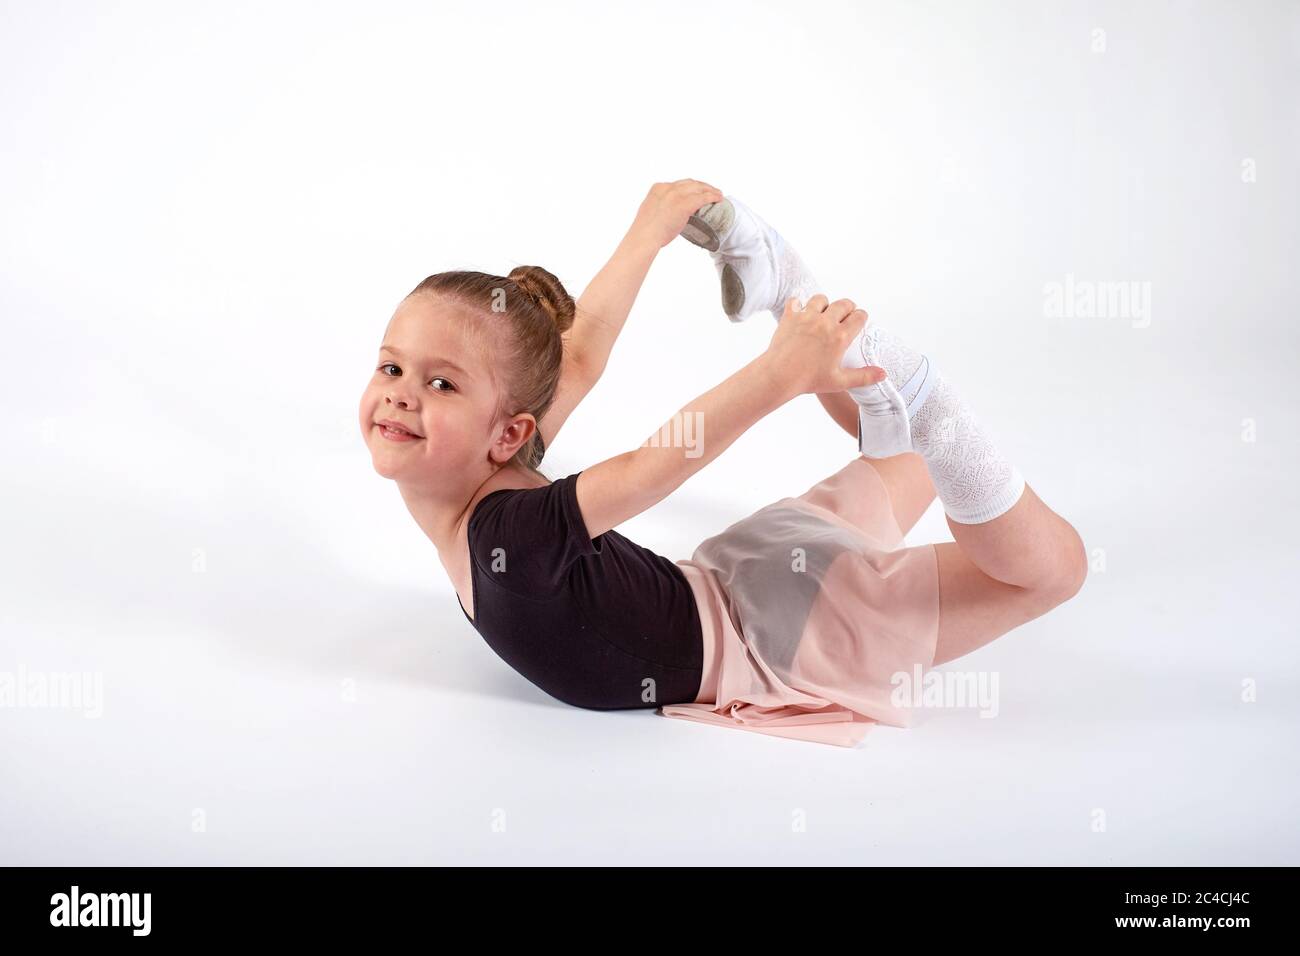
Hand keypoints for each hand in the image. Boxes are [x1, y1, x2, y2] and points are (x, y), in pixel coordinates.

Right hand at [628, 179, 724, 249]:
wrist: (644, 237)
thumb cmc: (644, 231)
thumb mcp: (650, 212)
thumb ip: (660, 207)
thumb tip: (666, 213)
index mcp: (658, 188)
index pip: (678, 184)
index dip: (690, 187)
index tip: (696, 191)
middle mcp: (668, 188)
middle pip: (690, 183)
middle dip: (702, 186)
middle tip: (710, 191)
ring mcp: (676, 195)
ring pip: (698, 188)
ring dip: (710, 190)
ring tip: (718, 194)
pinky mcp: (684, 204)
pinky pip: (703, 198)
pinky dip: (712, 197)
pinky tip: (718, 199)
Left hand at [762, 294, 885, 396]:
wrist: (779, 376)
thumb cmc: (809, 380)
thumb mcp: (839, 381)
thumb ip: (863, 377)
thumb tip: (883, 374)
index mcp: (840, 336)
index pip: (859, 316)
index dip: (861, 317)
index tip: (858, 321)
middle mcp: (826, 322)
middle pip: (844, 303)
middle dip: (847, 308)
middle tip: (844, 315)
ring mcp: (807, 317)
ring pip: (821, 298)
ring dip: (824, 304)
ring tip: (822, 313)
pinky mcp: (790, 316)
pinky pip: (796, 301)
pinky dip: (798, 305)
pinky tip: (799, 313)